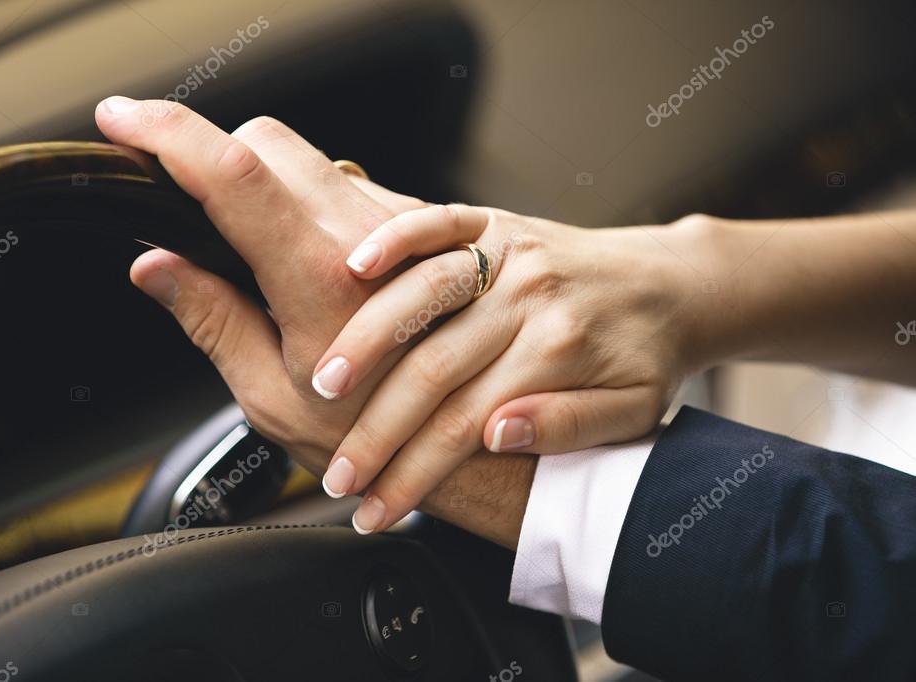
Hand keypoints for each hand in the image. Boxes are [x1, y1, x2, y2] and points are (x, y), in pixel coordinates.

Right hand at [94, 97, 534, 546]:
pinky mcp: (418, 230)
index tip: (120, 118)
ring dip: (260, 174)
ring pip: (309, 156)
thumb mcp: (270, 397)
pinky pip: (349, 183)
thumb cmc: (370, 438)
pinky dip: (307, 196)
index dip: (167, 132)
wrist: (464, 441)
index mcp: (313, 278)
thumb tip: (153, 264)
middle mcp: (359, 236)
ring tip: (243, 237)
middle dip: (209, 149)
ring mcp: (396, 227)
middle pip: (266, 141)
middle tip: (180, 197)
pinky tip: (300, 247)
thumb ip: (211, 321)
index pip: (232, 173)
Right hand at [313, 204, 704, 527]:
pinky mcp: (496, 222)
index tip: (372, 510)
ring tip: (319, 383)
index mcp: (559, 352)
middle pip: (431, 368)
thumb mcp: (632, 412)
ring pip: (421, 295)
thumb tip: (495, 436)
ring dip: (363, 339)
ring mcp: (509, 253)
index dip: (410, 473)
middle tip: (332, 474)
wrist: (673, 285)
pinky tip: (353, 261)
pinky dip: (394, 236)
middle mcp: (530, 297)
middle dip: (373, 428)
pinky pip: (438, 222)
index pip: (464, 424)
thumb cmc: (647, 357)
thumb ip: (567, 426)